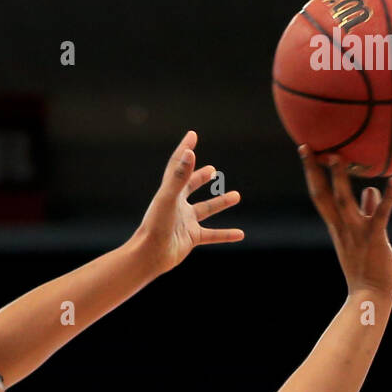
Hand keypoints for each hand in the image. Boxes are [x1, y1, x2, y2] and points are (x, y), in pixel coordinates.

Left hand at [135, 130, 243, 274]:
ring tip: (236, 196)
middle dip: (199, 178)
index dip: (185, 150)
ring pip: (206, 209)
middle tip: (211, 171)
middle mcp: (177, 205)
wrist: (150, 255)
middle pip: (190, 187)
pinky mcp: (191, 238)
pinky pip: (212, 235)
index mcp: (169, 192)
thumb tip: (191, 153)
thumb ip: (180, 175)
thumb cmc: (156, 225)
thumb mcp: (169, 197)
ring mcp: (184, 222)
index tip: (192, 136)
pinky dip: (225, 234)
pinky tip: (240, 234)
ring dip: (220, 203)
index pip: (177, 166)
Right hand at [299, 145, 391, 296]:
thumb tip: (371, 189)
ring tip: (341, 157)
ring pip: (344, 202)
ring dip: (341, 180)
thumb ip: (366, 210)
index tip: (307, 151)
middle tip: (308, 148)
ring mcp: (356, 233)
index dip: (312, 173)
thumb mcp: (364, 234)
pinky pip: (380, 216)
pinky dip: (387, 199)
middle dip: (315, 172)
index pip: (320, 195)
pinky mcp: (374, 239)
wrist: (370, 296)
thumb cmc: (368, 267)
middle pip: (323, 195)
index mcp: (337, 226)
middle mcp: (342, 227)